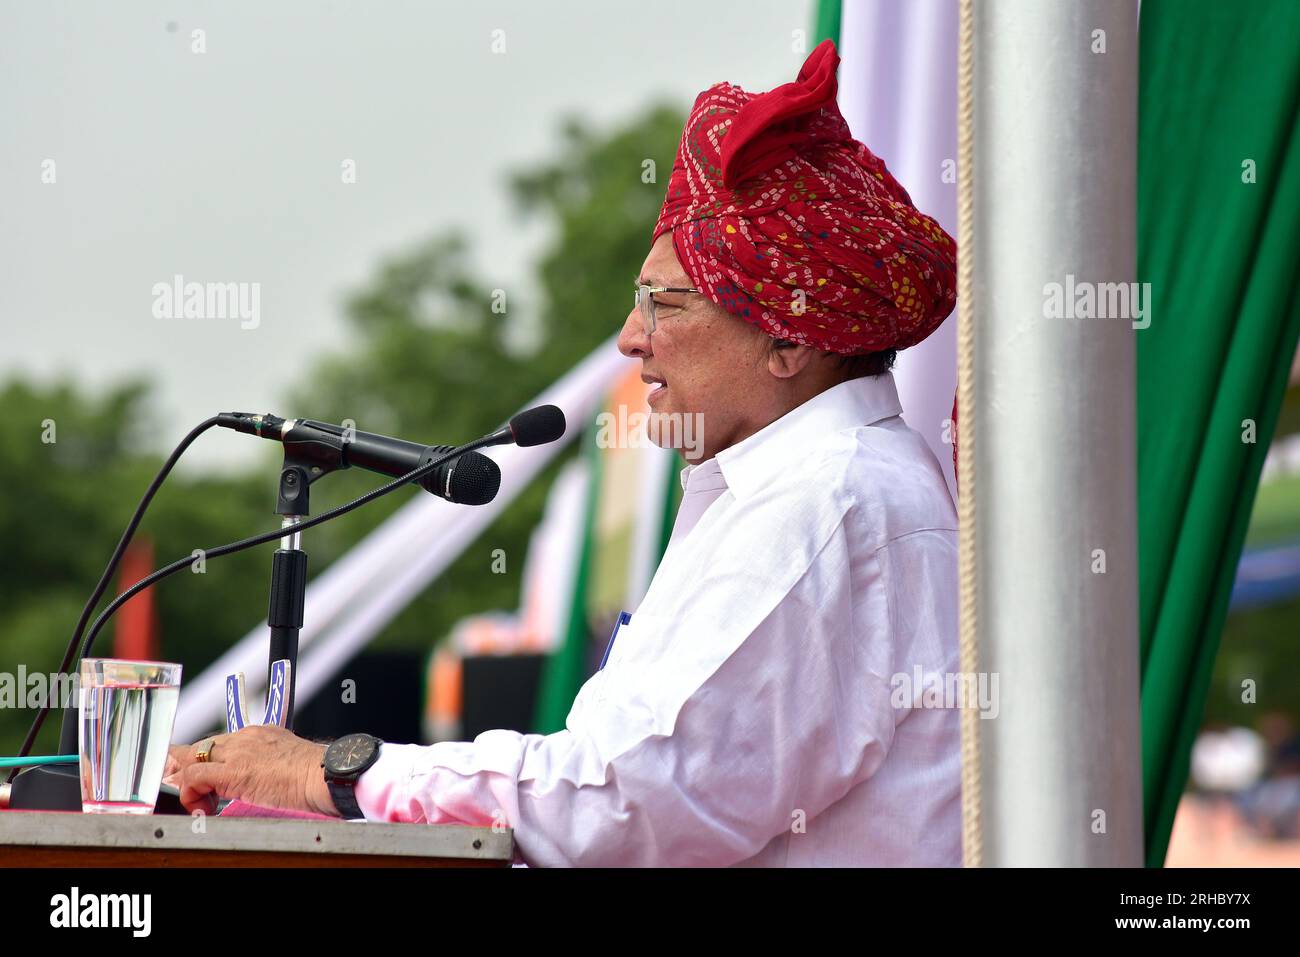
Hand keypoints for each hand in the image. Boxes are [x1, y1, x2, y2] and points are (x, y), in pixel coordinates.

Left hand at [165, 726, 335, 816]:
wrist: (325, 775)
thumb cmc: (316, 775)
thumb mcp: (288, 763)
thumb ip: (268, 767)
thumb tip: (258, 785)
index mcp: (260, 734)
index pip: (220, 742)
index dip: (204, 759)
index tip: (198, 775)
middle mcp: (245, 737)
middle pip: (201, 747)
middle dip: (188, 767)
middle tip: (187, 789)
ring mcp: (238, 751)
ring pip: (193, 758)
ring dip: (190, 784)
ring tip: (201, 804)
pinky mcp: (233, 771)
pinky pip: (195, 776)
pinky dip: (191, 794)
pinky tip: (204, 808)